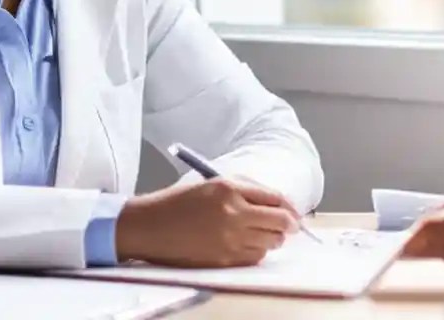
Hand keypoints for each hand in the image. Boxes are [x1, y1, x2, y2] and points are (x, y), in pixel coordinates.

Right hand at [115, 178, 300, 267]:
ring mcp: (229, 239)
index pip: (276, 198)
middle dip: (289, 225)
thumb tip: (280, 204)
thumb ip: (247, 190)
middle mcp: (233, 213)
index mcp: (229, 189)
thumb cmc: (180, 202)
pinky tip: (244, 244)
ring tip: (260, 233)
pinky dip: (257, 251)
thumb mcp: (213, 184)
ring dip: (272, 238)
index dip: (289, 207)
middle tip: (289, 226)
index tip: (293, 212)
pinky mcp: (224, 259)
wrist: (150, 226)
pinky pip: (256, 257)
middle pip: (280, 222)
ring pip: (271, 242)